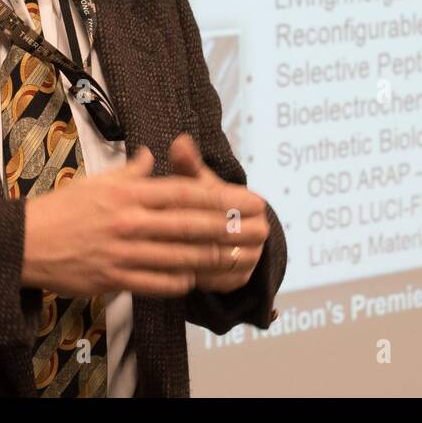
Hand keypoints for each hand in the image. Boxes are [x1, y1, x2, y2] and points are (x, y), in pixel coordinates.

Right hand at [20, 143, 263, 297]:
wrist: (23, 243)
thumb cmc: (61, 209)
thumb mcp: (97, 182)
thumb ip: (129, 171)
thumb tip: (150, 154)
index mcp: (127, 193)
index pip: (183, 193)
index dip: (220, 196)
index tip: (247, 198)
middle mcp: (129, 221)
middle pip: (189, 224)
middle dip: (229, 226)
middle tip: (259, 227)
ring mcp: (122, 252)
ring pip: (180, 256)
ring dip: (214, 256)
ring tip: (241, 254)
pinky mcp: (114, 279)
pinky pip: (158, 282)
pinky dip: (182, 280)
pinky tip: (198, 276)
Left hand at [168, 132, 267, 292]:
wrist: (222, 232)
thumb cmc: (204, 202)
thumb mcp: (197, 182)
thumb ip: (188, 164)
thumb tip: (179, 141)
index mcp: (253, 202)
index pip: (228, 204)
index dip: (198, 205)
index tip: (168, 205)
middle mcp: (260, 230)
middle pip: (226, 233)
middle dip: (194, 233)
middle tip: (161, 232)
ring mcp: (254, 257)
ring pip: (221, 259)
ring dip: (193, 257)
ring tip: (161, 252)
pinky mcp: (242, 280)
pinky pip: (219, 281)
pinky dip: (197, 277)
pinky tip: (172, 271)